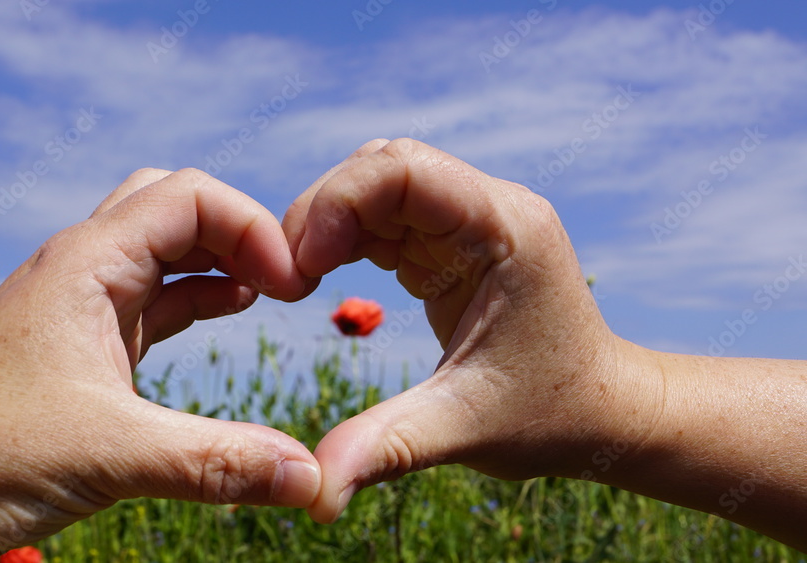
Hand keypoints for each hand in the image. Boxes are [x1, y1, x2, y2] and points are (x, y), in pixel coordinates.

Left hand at [0, 169, 321, 559]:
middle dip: (237, 230)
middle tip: (283, 278)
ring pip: (165, 250)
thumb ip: (220, 462)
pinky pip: (154, 298)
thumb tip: (314, 479)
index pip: (190, 196)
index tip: (293, 284)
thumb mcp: (115, 455)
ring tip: (272, 291)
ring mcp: (81, 304)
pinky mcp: (84, 343)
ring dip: (220, 260)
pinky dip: (199, 296)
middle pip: (175, 206)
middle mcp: (83, 268)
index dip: (253, 226)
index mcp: (86, 261)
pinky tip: (230, 309)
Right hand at [284, 139, 661, 522]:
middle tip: (289, 277)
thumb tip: (311, 493)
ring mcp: (470, 223)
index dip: (338, 202)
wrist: (602, 415)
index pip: (405, 169)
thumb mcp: (465, 427)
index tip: (304, 266)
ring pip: (377, 185)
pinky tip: (323, 277)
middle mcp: (489, 210)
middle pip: (382, 167)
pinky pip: (385, 217)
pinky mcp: (453, 245)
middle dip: (323, 212)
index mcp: (505, 228)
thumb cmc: (551, 416)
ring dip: (329, 224)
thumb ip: (386, 445)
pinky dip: (346, 239)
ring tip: (300, 280)